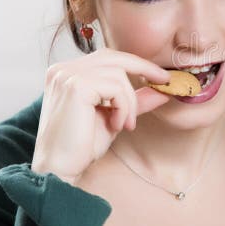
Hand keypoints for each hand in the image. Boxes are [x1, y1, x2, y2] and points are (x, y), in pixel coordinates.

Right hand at [31, 48, 171, 184]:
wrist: (60, 168)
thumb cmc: (83, 144)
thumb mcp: (115, 115)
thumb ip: (134, 99)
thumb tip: (162, 89)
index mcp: (67, 73)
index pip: (108, 57)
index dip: (137, 64)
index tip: (161, 76)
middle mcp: (63, 69)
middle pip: (114, 57)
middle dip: (144, 68)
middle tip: (165, 82)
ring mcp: (67, 76)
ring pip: (118, 75)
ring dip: (130, 102)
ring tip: (125, 124)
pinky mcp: (75, 86)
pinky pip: (115, 88)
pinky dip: (124, 107)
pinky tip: (116, 125)